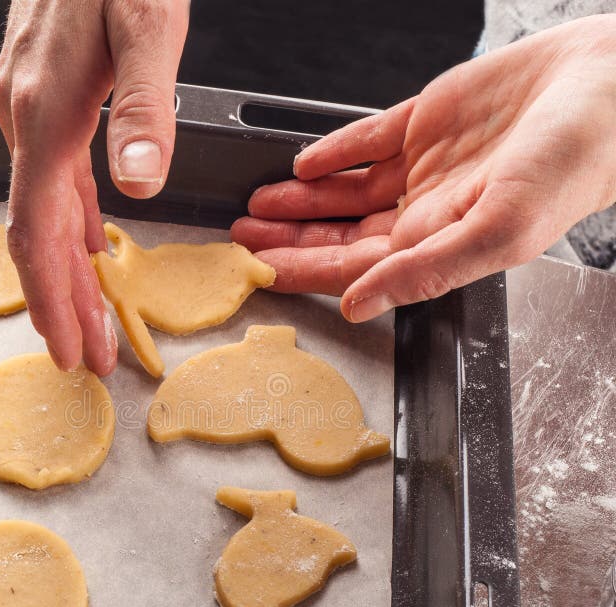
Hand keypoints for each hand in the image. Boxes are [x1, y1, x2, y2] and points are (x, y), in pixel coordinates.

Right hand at [0, 0, 188, 372]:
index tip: (70, 348)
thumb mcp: (147, 24)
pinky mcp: (48, 103)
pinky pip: (56, 185)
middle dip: (64, 304)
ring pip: (46, 215)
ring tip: (92, 320)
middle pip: (39, 238)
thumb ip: (144, 104)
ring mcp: (32, 112)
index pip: (37, 235)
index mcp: (45, 116)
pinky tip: (89, 249)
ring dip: (70, 273)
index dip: (52, 299)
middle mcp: (26, 120)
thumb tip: (139, 181)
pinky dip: (73, 227)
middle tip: (88, 355)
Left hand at [232, 15, 615, 321]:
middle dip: (288, 239)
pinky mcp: (426, 122)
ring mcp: (422, 166)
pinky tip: (304, 164)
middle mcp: (423, 210)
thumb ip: (424, 271)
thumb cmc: (571, 165)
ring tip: (257, 205)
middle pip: (339, 235)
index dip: (304, 271)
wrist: (608, 88)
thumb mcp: (496, 229)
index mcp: (436, 242)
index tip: (259, 271)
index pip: (353, 268)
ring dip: (300, 201)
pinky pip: (367, 141)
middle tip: (240, 239)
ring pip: (344, 192)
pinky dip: (334, 152)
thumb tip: (359, 305)